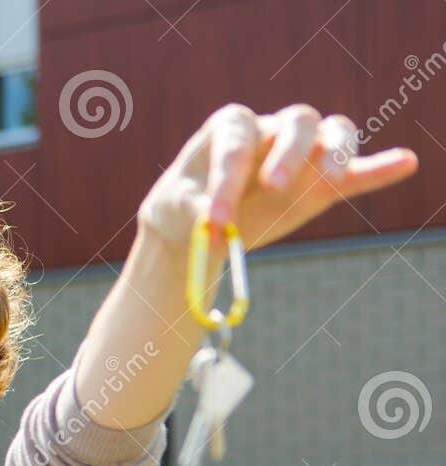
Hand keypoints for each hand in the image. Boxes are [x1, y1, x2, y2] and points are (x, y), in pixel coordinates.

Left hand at [138, 103, 416, 252]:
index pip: (236, 145)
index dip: (225, 183)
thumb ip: (196, 211)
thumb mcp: (176, 210)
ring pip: (334, 134)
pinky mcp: (322, 183)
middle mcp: (272, 130)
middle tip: (274, 186)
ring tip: (333, 178)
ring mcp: (303, 153)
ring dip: (336, 153)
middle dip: (289, 152)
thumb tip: (214, 227)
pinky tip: (404, 163)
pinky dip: (380, 167)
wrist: (195, 224)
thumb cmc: (183, 206)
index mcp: (230, 127)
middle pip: (297, 122)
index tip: (214, 222)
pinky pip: (358, 170)